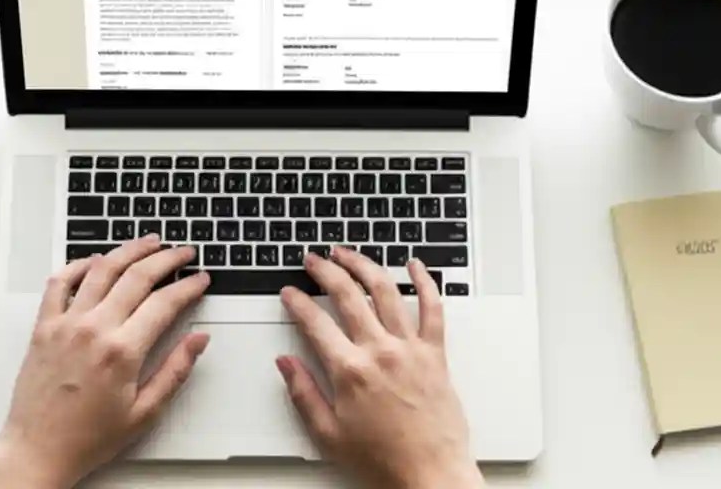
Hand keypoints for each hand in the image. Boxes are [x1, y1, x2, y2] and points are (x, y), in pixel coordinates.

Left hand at [0, 235, 209, 488]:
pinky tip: (94, 260)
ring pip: (101, 269)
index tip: (199, 279)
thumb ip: (175, 371)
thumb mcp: (144, 412)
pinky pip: (59, 282)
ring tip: (147, 242)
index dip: (188, 286)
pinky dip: (77, 265)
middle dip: (166, 258)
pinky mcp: (44, 327)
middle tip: (182, 252)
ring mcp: (65, 324)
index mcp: (122, 352)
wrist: (38, 450)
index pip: (164, 303)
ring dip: (128, 250)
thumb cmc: (87, 438)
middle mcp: (93, 330)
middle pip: (136, 276)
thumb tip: (198, 340)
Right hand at [277, 249, 480, 488]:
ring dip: (364, 265)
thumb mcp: (329, 435)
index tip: (289, 292)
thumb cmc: (384, 461)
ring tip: (348, 253)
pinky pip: (433, 308)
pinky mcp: (435, 353)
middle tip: (313, 260)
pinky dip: (425, 282)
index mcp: (350, 371)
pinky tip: (415, 265)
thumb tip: (285, 364)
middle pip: (348, 295)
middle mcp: (380, 351)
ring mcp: (410, 348)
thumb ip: (304, 394)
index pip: (315, 322)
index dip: (297, 302)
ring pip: (385, 290)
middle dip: (325, 271)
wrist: (432, 475)